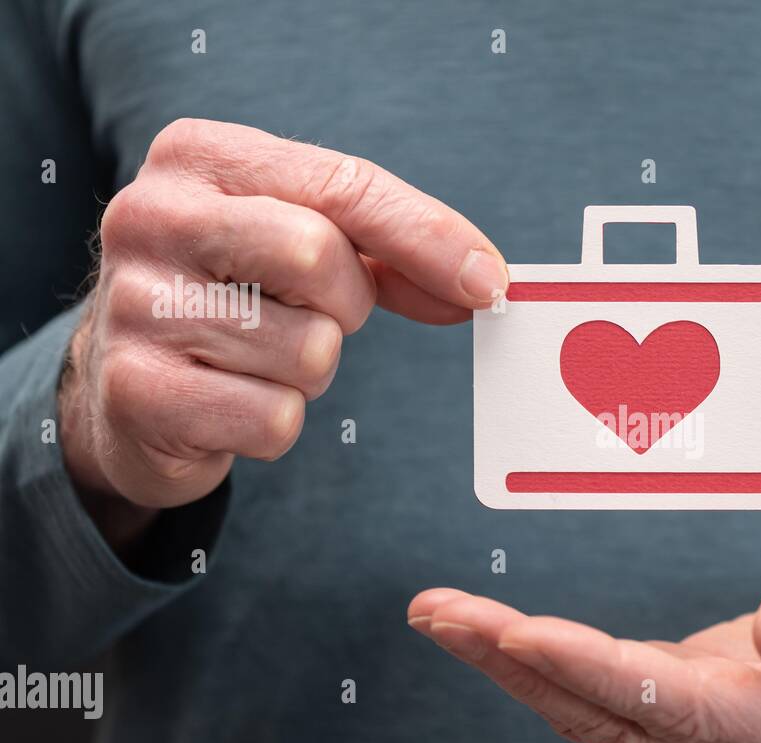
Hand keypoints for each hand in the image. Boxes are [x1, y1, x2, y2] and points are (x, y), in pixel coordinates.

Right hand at [60, 118, 506, 542]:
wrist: (126, 383)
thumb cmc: (237, 296)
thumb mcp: (303, 245)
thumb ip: (391, 251)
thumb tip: (483, 284)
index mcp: (199, 157)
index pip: (342, 184)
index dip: (428, 237)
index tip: (490, 282)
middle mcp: (149, 216)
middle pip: (318, 255)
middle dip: (345, 304)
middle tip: (315, 316)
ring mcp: (133, 304)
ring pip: (307, 351)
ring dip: (309, 371)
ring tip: (257, 359)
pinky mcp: (135, 391)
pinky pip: (274, 419)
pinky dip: (276, 423)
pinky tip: (232, 403)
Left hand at [408, 518, 760, 742]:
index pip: (676, 704)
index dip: (591, 669)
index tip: (515, 629)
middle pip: (614, 719)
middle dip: (518, 665)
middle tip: (438, 612)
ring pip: (602, 719)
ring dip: (518, 671)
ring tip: (446, 618)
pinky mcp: (708, 722)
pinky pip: (616, 707)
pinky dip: (556, 672)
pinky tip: (507, 640)